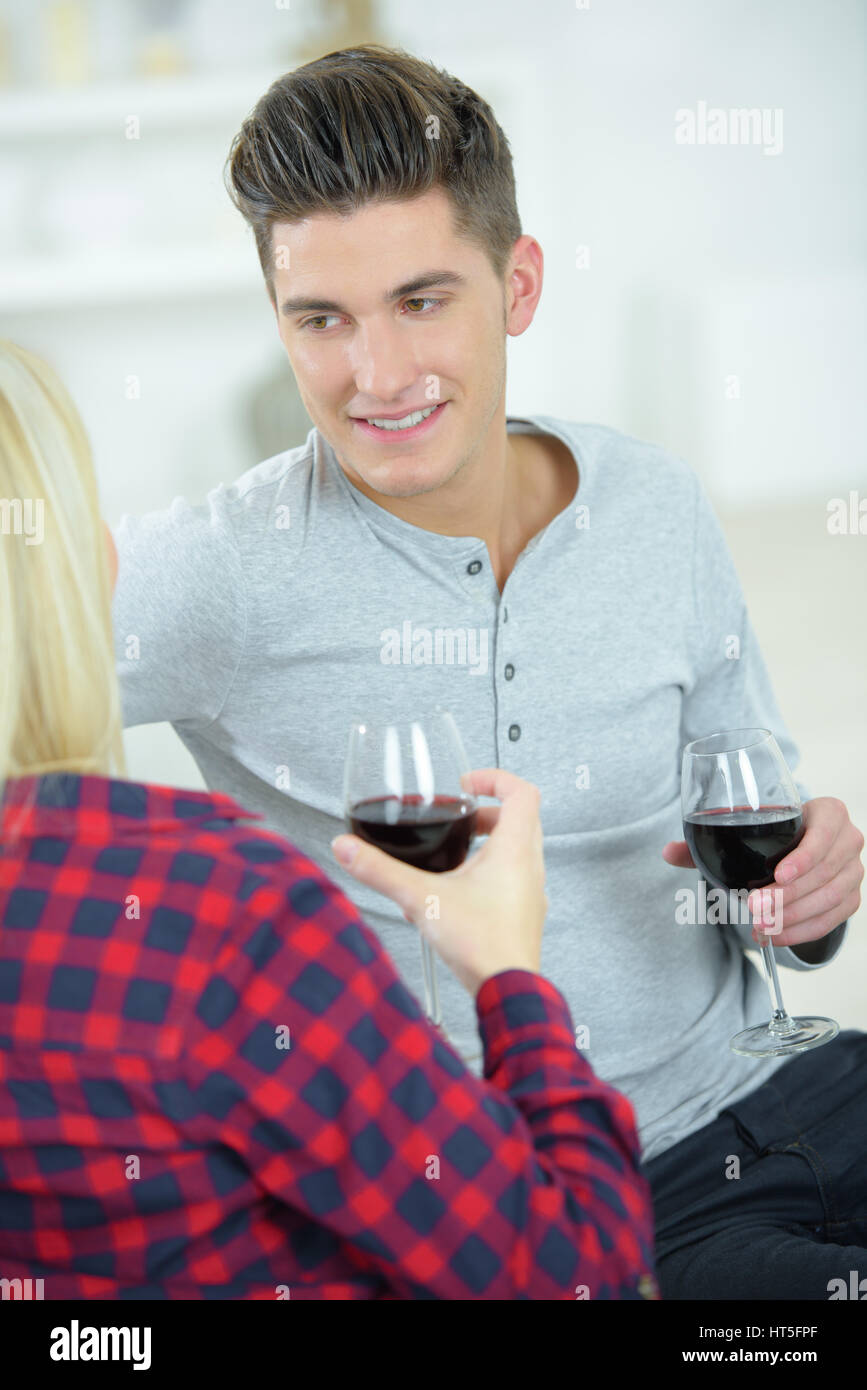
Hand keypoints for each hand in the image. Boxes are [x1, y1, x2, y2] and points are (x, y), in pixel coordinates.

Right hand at [331, 768, 547, 995]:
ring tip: (453, 855)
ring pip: (518, 851)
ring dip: (489, 844)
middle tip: (460, 818)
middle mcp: (530, 867)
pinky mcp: (524, 915)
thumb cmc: (481, 944)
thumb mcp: (421, 899)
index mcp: (515, 850)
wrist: (507, 990)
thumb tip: (347, 848)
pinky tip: (457, 893)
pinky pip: (513, 880)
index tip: (468, 784)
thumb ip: (380, 871)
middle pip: (520, 819)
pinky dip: (490, 874)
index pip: (522, 792)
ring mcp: (531, 892)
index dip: (496, 778)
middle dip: (487, 812)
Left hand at [663, 797, 864, 947]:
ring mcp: (854, 871)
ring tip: (760, 926)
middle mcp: (848, 839)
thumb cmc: (775, 834)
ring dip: (793, 917)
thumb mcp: (749, 831)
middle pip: (824, 871)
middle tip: (753, 908)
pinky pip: (832, 919)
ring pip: (830, 898)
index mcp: (828, 812)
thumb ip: (708, 841)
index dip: (804, 856)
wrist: (803, 847)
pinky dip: (803, 931)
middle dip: (787, 895)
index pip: (824, 832)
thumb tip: (666, 852)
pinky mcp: (851, 897)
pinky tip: (775, 936)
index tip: (778, 875)